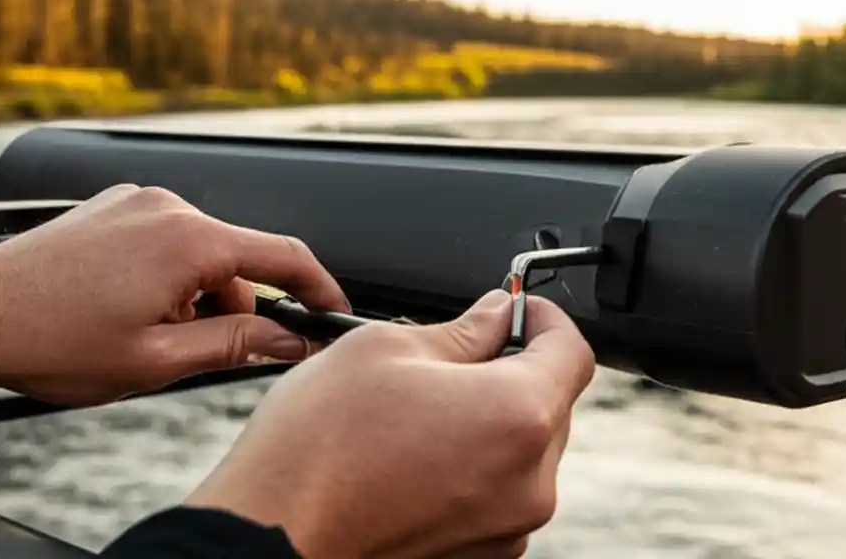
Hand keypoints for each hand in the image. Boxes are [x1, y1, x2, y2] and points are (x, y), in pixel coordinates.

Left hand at [0, 184, 348, 403]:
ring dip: (196, 294)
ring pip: (201, 251)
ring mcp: (136, 201)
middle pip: (237, 257)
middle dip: (236, 306)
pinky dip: (168, 275)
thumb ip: (236, 345)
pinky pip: (166, 238)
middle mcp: (166, 207)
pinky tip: (128, 309)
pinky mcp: (113, 205)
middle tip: (203, 352)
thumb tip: (287, 340)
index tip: (333, 313)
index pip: (284, 256)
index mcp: (186, 241)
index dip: (319, 288)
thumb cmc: (49, 340)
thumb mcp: (156, 361)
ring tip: (145, 334)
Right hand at [184, 290, 595, 558]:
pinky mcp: (483, 555)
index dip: (544, 318)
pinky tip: (418, 453)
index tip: (517, 311)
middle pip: (553, 403)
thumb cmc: (316, 450)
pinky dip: (475, 465)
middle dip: (514, 369)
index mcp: (516, 417)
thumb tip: (496, 314)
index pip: (573, 350)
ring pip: (525, 450)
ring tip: (425, 409)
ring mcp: (508, 527)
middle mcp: (529, 482)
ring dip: (492, 419)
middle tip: (456, 353)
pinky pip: (500, 492)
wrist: (272, 536)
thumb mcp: (384, 349)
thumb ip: (462, 329)